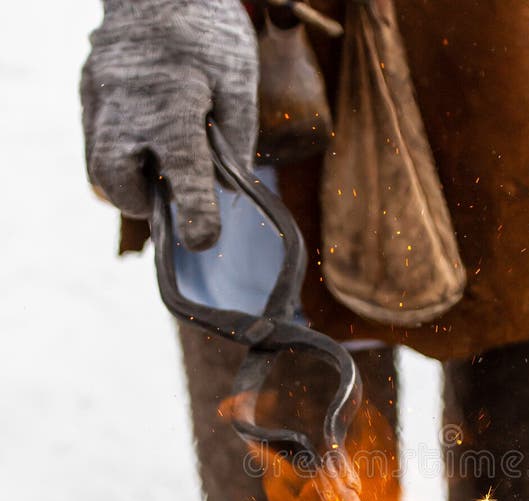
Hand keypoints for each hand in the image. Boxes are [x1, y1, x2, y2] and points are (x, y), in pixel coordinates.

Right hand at [81, 0, 258, 249]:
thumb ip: (236, 140)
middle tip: (171, 194)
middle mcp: (126, 109)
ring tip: (157, 169)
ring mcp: (98, 102)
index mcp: (173, 105)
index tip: (204, 240)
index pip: (183, 173)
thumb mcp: (239, 82)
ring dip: (128, 185)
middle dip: (143, 204)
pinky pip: (94, 145)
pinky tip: (142, 144)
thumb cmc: (207, 31)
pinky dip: (118, 159)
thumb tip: (229, 189)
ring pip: (98, 171)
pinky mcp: (87, 95)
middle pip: (116, 183)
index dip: (196, 213)